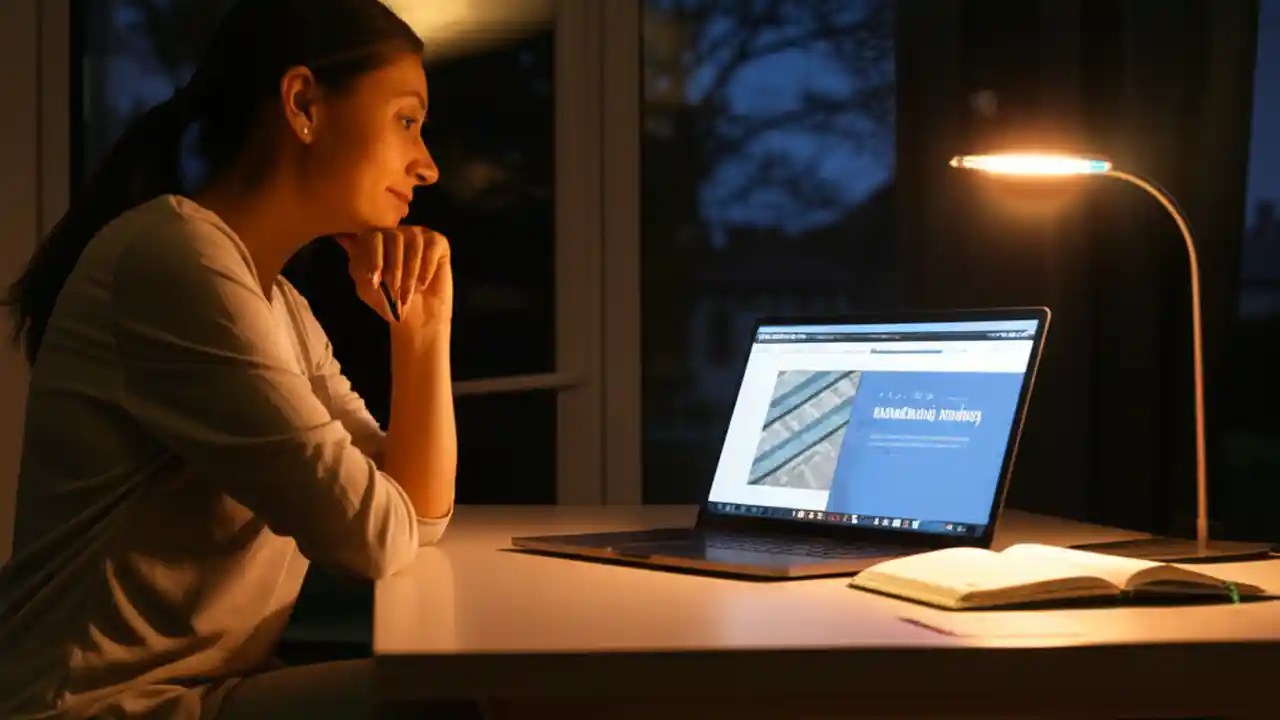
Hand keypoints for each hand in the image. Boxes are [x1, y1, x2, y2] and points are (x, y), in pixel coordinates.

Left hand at [335, 227, 451, 332]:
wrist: (416, 318)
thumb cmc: (388, 302)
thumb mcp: (367, 288)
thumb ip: (357, 265)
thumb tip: (341, 237)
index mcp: (375, 240)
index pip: (372, 235)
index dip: (373, 257)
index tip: (375, 281)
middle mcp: (396, 232)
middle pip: (394, 236)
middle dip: (393, 267)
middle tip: (394, 290)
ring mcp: (418, 234)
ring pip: (414, 243)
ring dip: (410, 274)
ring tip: (407, 294)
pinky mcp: (438, 242)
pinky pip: (431, 249)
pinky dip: (426, 270)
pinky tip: (423, 284)